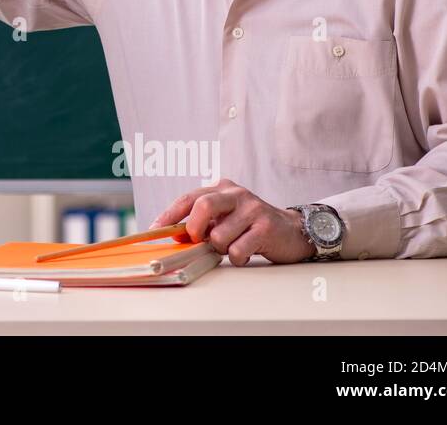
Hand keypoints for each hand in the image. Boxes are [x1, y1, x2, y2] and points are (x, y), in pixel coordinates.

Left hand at [152, 179, 315, 265]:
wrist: (292, 230)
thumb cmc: (251, 225)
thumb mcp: (224, 219)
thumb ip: (201, 223)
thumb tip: (175, 236)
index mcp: (222, 188)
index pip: (188, 198)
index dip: (169, 215)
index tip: (154, 230)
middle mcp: (236, 194)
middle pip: (203, 206)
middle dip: (194, 228)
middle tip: (197, 240)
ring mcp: (253, 209)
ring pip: (219, 235)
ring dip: (221, 249)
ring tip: (233, 246)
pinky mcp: (266, 227)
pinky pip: (238, 250)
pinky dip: (237, 258)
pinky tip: (247, 251)